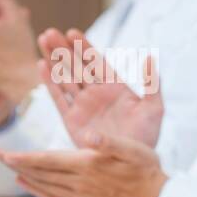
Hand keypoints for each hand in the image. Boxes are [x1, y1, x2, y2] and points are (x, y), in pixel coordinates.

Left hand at [0, 132, 167, 196]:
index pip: (46, 161)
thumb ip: (108, 141)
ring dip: (24, 177)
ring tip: (9, 168)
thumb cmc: (144, 167)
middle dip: (15, 164)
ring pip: (44, 186)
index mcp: (86, 165)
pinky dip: (38, 191)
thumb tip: (89, 135)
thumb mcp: (131, 148)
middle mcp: (79, 184)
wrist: (155, 196)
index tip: (3, 153)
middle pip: (39, 174)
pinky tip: (30, 185)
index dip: (23, 157)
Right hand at [38, 28, 162, 148]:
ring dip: (54, 60)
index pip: (96, 62)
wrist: (131, 164)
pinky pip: (59, 99)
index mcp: (114, 87)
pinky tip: (42, 66)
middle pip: (77, 66)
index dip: (84, 47)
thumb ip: (152, 84)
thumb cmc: (146, 138)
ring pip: (65, 78)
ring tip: (42, 41)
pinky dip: (50, 83)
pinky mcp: (72, 121)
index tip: (72, 32)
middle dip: (63, 49)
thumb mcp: (154, 109)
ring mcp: (82, 106)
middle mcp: (96, 94)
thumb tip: (151, 57)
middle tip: (50, 32)